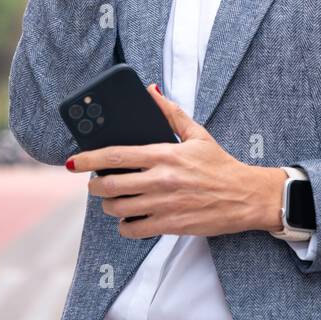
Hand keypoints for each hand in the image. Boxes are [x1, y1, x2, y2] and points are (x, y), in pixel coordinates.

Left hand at [66, 83, 281, 239]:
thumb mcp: (197, 134)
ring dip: (110, 205)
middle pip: (110, 185)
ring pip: (118, 208)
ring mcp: (164, 205)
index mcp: (165, 154)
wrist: (246, 196)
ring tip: (115, 199)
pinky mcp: (170, 225)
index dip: (89, 159)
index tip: (73, 161)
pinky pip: (133, 229)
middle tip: (96, 183)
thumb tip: (150, 90)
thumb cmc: (221, 165)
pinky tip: (131, 217)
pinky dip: (126, 225)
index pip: (116, 155)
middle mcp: (161, 180)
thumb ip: (170, 112)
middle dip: (95, 186)